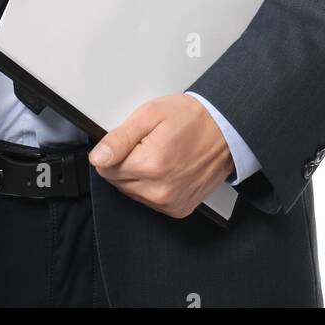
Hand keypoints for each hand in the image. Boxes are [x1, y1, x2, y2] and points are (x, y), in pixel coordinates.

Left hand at [87, 94, 233, 217]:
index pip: (106, 168)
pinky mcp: (179, 209)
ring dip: (139, 175)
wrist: (225, 131)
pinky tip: (166, 168)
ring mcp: (170, 203)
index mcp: (150, 165)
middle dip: (126, 162)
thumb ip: (120, 138)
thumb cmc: (191, 119)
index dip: (115, 150)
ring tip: (159, 153)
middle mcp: (160, 190)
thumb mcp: (150, 114)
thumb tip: (98, 157)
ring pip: (132, 193)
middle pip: (118, 182)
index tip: (132, 139)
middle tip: (148, 143)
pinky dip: (153, 186)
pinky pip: (150, 201)